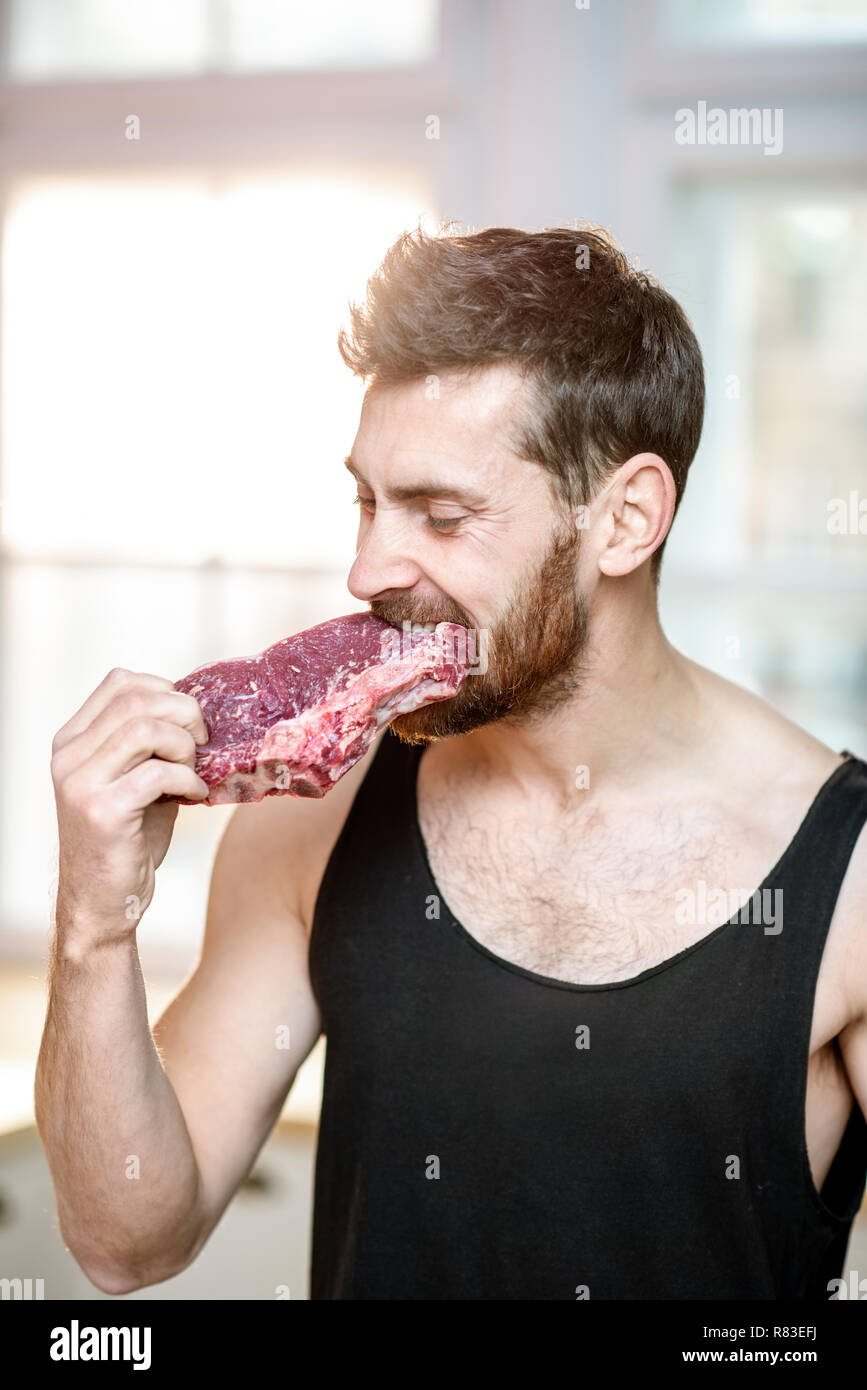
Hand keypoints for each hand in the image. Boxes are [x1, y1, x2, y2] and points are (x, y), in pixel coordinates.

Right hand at [51, 668, 209, 942]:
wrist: (104, 900)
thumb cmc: (128, 838)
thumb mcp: (134, 778)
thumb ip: (150, 742)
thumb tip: (196, 708)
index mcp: (72, 741)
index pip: (120, 681)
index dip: (165, 690)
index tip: (187, 721)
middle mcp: (68, 756)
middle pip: (138, 699)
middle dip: (185, 714)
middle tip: (203, 743)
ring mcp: (80, 783)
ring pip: (147, 728)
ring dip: (185, 746)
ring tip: (193, 770)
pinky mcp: (102, 811)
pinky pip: (158, 772)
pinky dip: (188, 778)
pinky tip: (193, 794)